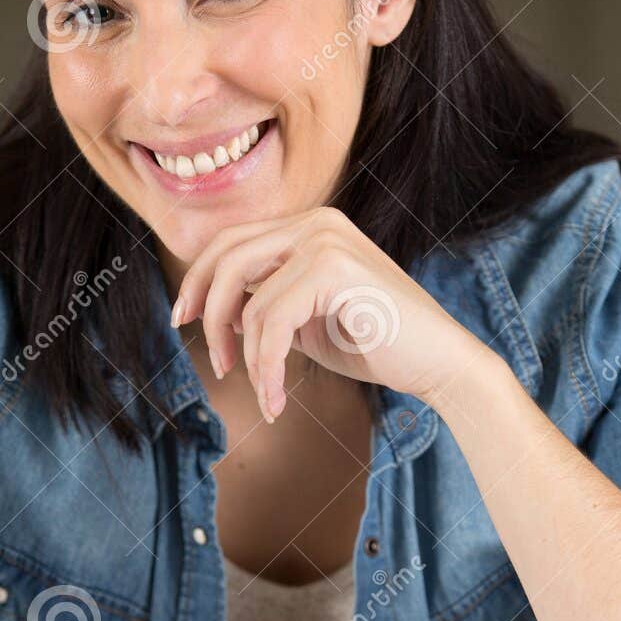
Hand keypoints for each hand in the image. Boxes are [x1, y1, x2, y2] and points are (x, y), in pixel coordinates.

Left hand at [172, 206, 484, 419]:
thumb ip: (265, 305)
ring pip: (249, 302)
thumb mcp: (306, 320)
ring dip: (250, 359)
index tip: (182, 320)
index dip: (198, 280)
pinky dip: (267, 367)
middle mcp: (317, 222)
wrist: (439, 363)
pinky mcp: (335, 268)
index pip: (231, 242)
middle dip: (207, 313)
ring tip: (265, 392)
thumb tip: (212, 312)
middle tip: (218, 364)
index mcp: (309, 226)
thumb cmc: (376, 345)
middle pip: (227, 258)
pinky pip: (272, 323)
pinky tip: (277, 398)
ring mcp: (327, 240)